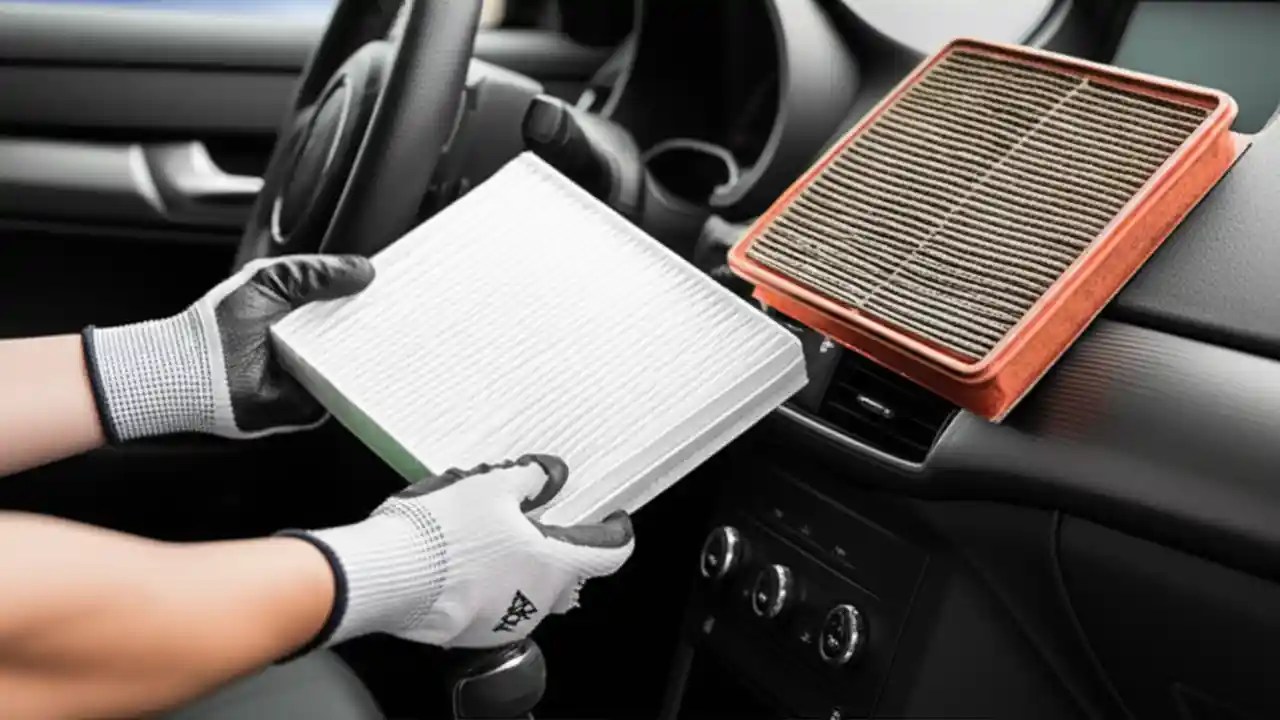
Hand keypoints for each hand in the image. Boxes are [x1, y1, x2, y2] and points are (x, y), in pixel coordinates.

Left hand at [82, 254, 374, 441]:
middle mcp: (315, 345)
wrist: (192, 370)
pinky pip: (346, 394)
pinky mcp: (315, 404)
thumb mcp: (270, 280)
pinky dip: (357, 383)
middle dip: (381, 323)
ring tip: (398, 336)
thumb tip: (365, 270)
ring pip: (359, 365)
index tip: (398, 285)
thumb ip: (315, 272)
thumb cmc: (219, 324)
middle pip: (362, 334)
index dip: (372, 296)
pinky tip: (369, 366)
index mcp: (306, 314)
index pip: (351, 304)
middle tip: (406, 311)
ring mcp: (317, 375)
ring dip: (374, 353)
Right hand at [285, 455, 634, 648]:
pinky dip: (491, 584)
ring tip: (484, 537)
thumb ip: (532, 479)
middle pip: (566, 572)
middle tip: (529, 519)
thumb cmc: (442, 531)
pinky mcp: (476, 632)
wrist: (388, 574)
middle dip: (556, 546)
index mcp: (554, 562)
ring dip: (520, 565)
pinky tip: (463, 564)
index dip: (616, 533)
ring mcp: (508, 621)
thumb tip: (553, 474)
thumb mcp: (492, 485)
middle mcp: (538, 599)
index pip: (609, 553)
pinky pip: (498, 605)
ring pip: (531, 589)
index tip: (614, 521)